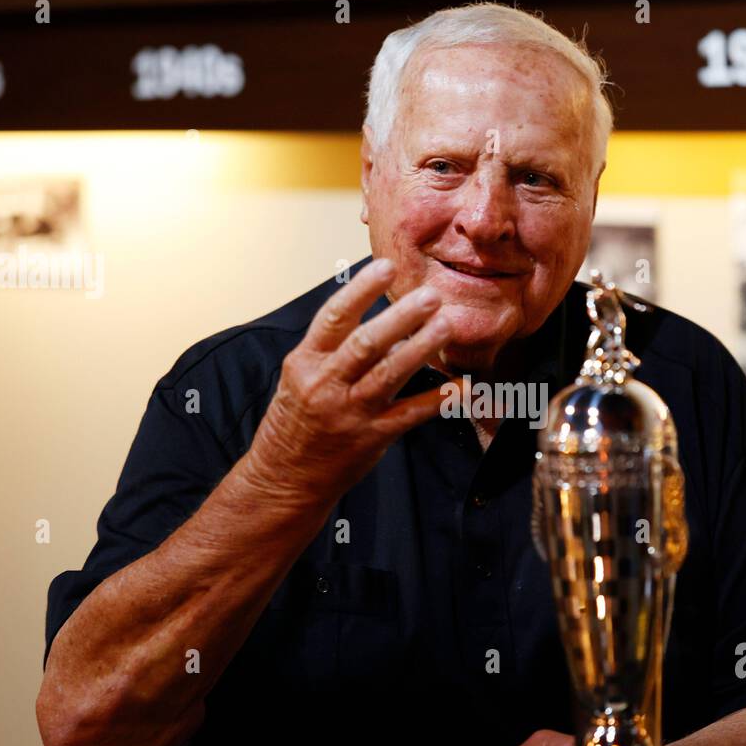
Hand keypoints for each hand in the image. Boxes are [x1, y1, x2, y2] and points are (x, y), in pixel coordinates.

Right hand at [242, 258, 453, 504]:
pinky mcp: (370, 438)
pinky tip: (461, 386)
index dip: (361, 290)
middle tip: (431, 295)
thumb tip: (373, 317)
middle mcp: (326, 384)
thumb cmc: (294, 422)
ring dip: (422, 348)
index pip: (334, 317)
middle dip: (401, 317)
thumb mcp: (299, 378)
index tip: (385, 266)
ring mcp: (349, 412)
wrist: (284, 478)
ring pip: (389, 374)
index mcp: (305, 362)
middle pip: (366, 342)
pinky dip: (438, 400)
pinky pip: (410, 415)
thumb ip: (332, 349)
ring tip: (446, 326)